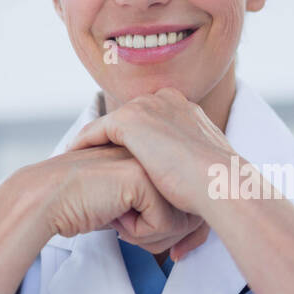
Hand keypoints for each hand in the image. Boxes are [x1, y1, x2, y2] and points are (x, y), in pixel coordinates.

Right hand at [26, 145, 209, 259]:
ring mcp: (151, 162)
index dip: (188, 234)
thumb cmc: (82, 203)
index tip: (177, 251)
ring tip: (122, 224)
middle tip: (133, 234)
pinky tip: (116, 217)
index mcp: (157, 157)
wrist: (48, 198)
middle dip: (167, 237)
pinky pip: (164, 223)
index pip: (192, 200)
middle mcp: (158, 154)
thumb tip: (193, 231)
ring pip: (182, 220)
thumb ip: (160, 206)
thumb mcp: (129, 202)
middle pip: (192, 212)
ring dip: (151, 237)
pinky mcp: (142, 177)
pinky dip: (140, 233)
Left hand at [66, 88, 235, 215]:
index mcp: (186, 110)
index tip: (123, 161)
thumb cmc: (218, 187)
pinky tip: (74, 159)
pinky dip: (83, 144)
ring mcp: (147, 107)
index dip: (137, 142)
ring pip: (111, 126)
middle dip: (115, 141)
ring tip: (81, 162)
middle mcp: (167, 100)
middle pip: (130, 120)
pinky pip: (95, 131)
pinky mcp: (130, 120)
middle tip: (97, 163)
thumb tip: (182, 193)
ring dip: (97, 145)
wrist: (219, 183)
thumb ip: (192, 171)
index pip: (152, 121)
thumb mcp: (206, 171)